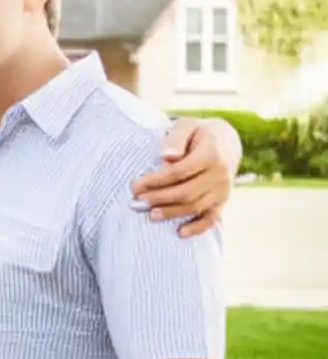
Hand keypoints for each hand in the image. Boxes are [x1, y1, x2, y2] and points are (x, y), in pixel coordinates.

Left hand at [131, 119, 231, 237]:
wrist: (225, 141)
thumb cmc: (197, 133)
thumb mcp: (186, 126)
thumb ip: (175, 138)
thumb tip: (166, 157)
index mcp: (211, 154)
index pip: (179, 171)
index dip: (155, 180)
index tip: (134, 186)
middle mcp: (220, 174)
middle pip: (186, 191)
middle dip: (159, 198)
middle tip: (136, 203)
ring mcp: (222, 190)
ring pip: (196, 206)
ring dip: (172, 213)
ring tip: (150, 215)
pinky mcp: (222, 201)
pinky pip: (212, 218)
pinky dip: (197, 227)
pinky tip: (179, 233)